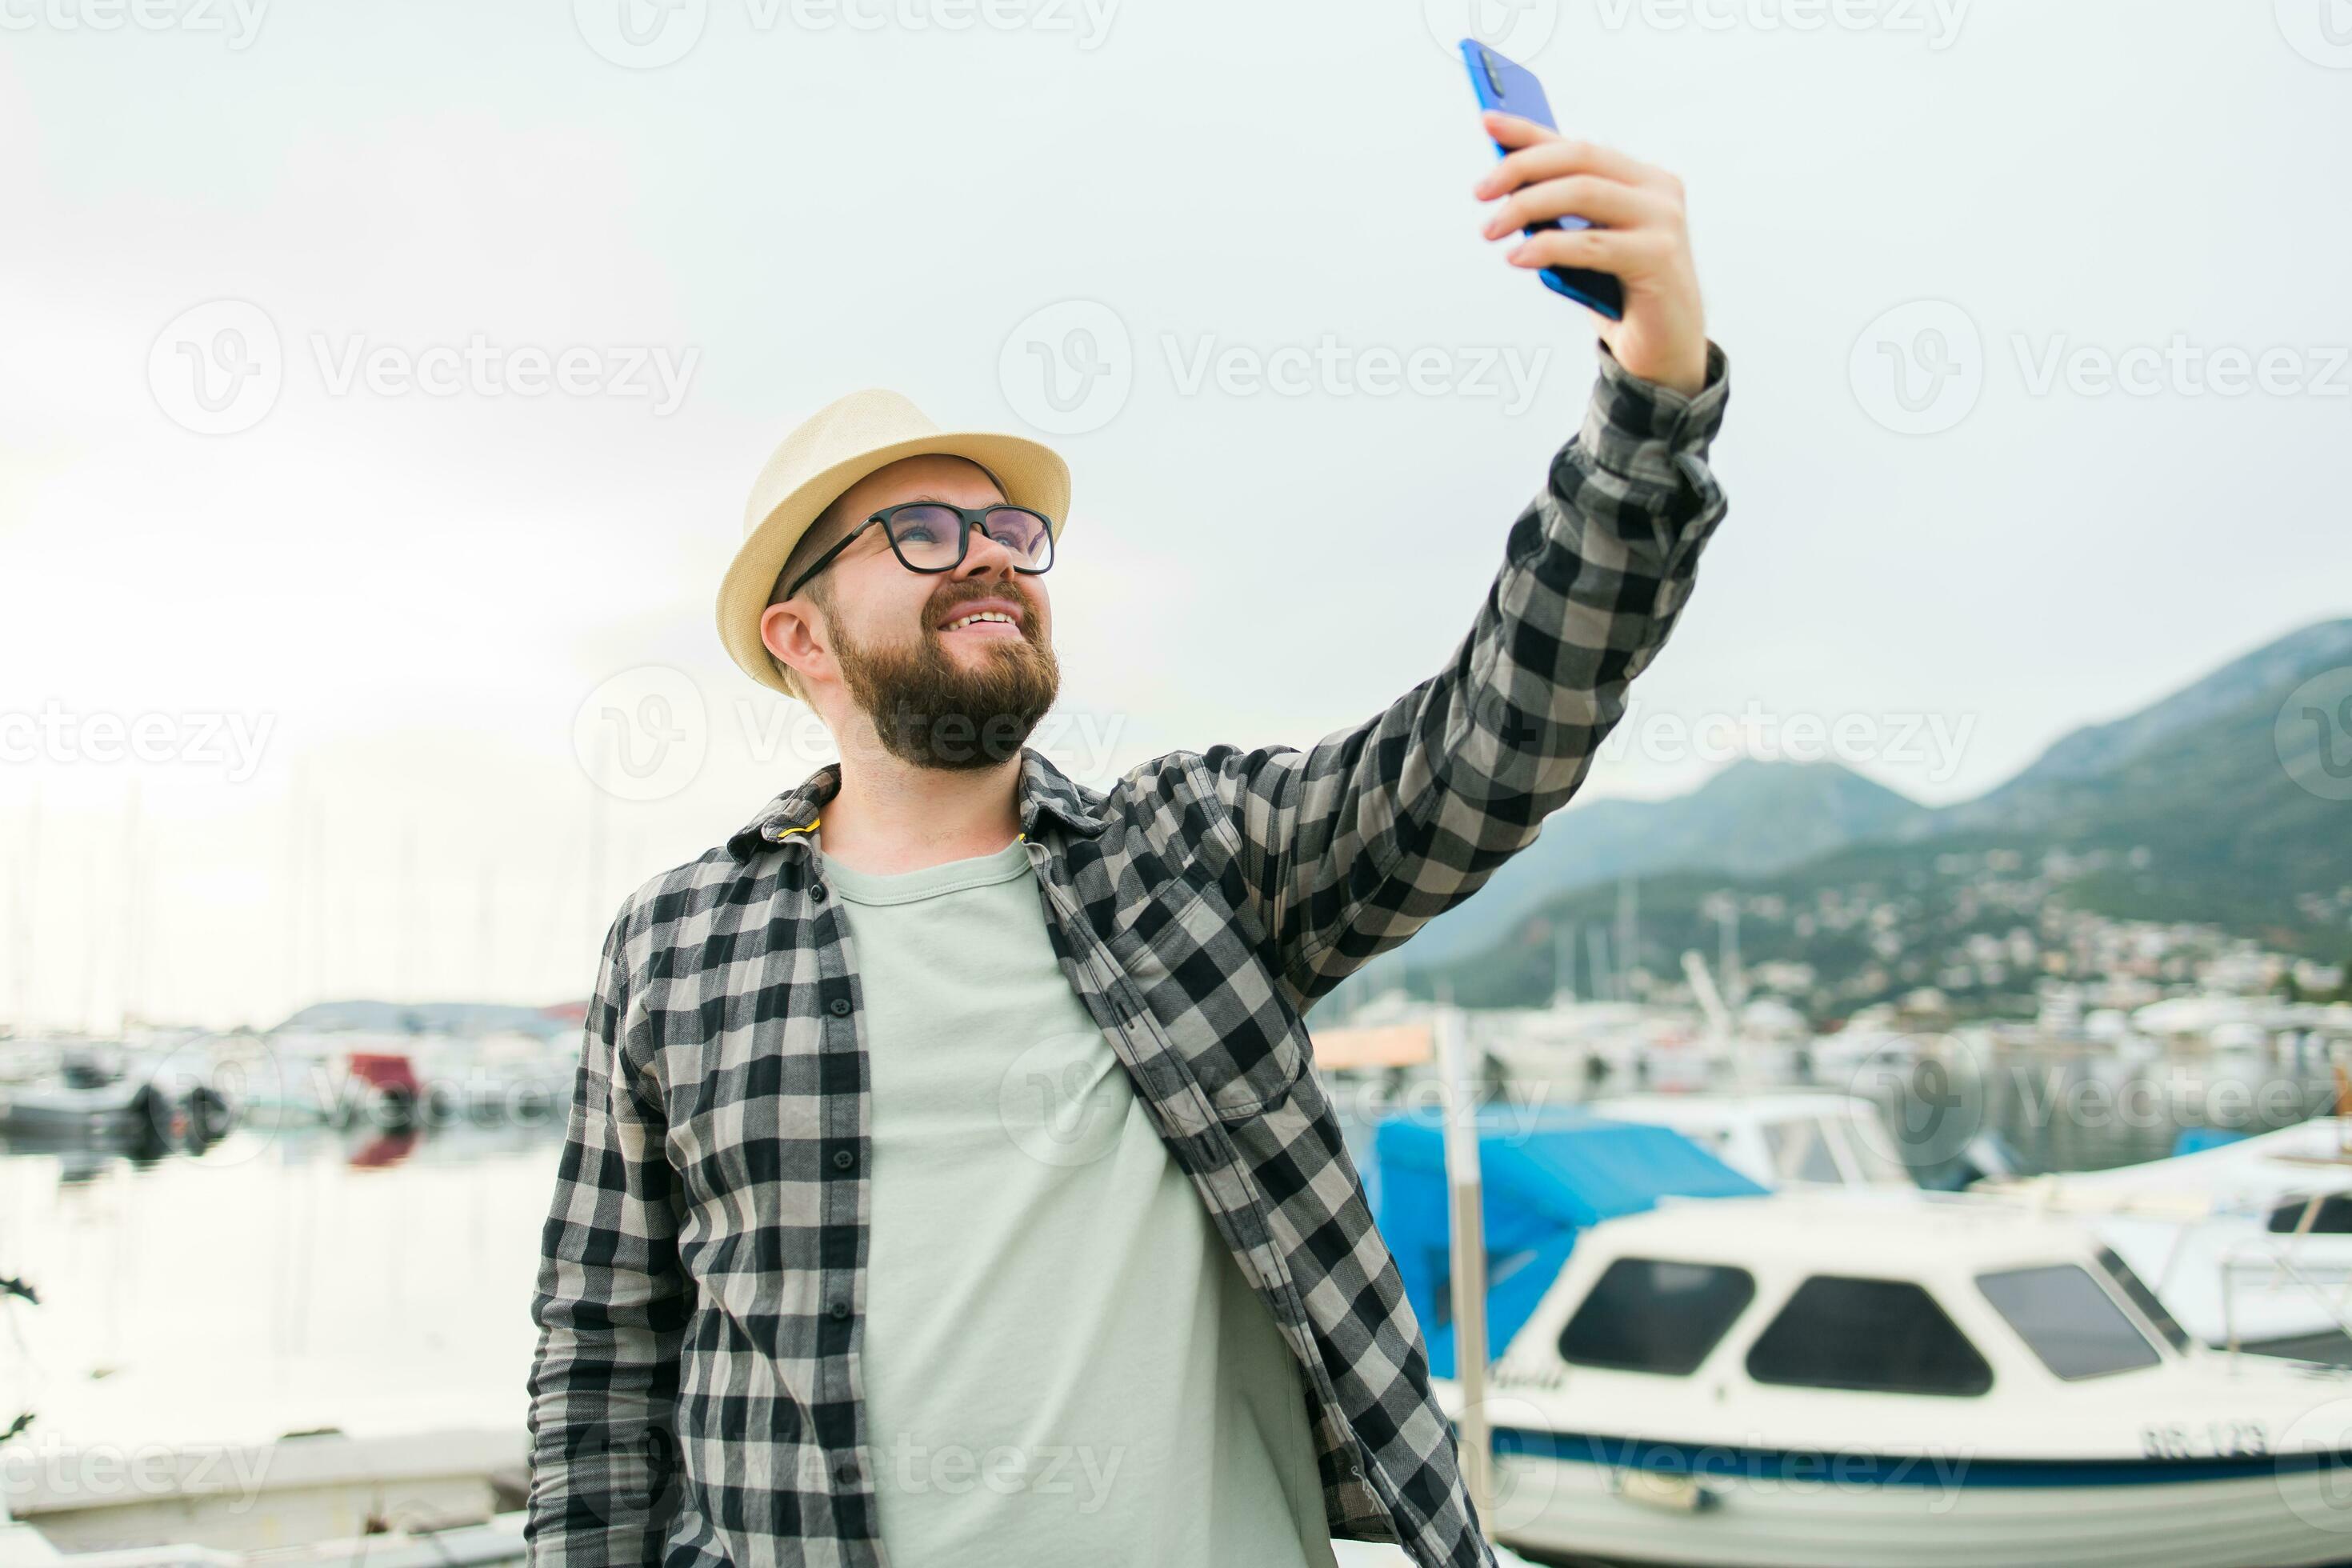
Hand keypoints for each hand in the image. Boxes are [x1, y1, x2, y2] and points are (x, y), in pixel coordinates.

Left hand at [1472, 111, 1707, 397]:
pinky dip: (1548, 246)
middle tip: (1480, 191)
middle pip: (1579, 159)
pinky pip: (1592, 243)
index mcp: (1641, 179)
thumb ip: (1562, 215)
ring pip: (1583, 192)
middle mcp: (1658, 190)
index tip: (1488, 121)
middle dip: (1522, 168)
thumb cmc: (1621, 295)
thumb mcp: (1586, 245)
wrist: (1666, 351)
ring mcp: (1664, 221)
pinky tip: (1519, 257)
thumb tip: (1506, 186)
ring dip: (1527, 206)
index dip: (1530, 131)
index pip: (1577, 146)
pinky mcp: (1659, 257)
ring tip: (1491, 229)